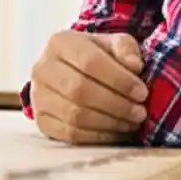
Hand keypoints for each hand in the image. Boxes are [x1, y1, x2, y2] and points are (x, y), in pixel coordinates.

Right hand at [30, 30, 148, 144]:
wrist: (72, 71)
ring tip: (131, 122)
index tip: (141, 92)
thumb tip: (133, 65)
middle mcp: (43, 68)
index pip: (90, 62)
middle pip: (79, 91)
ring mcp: (38, 96)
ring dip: (109, 123)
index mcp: (60, 43)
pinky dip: (97, 137)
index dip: (119, 80)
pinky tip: (116, 132)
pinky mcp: (42, 120)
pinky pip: (69, 134)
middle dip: (116, 104)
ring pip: (74, 115)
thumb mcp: (113, 44)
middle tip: (139, 112)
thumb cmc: (96, 57)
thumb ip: (126, 48)